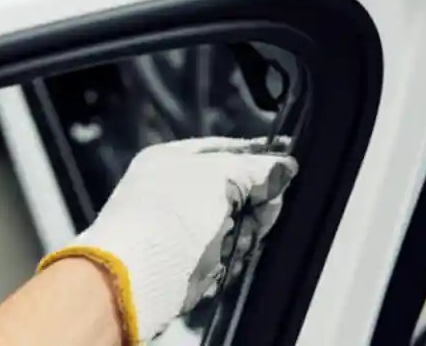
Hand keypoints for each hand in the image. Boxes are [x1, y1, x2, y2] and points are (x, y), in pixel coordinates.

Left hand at [38, 137, 296, 342]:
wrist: (139, 275)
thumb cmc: (170, 214)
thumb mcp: (221, 175)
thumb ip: (258, 168)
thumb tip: (285, 167)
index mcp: (171, 160)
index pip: (223, 149)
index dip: (256, 155)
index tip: (286, 164)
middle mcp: (172, 192)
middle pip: (234, 190)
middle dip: (255, 199)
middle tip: (268, 205)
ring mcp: (179, 229)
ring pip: (235, 224)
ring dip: (248, 230)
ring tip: (244, 235)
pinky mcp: (187, 264)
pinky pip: (226, 253)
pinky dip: (234, 255)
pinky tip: (232, 256)